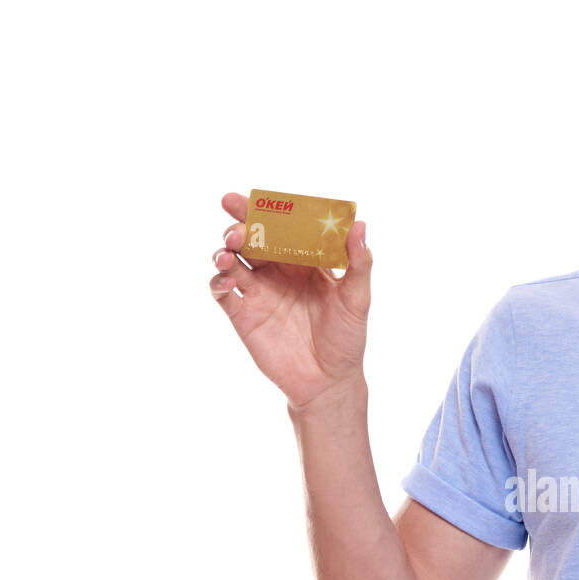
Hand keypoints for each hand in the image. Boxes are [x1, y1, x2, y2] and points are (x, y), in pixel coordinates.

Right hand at [208, 191, 372, 411]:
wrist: (328, 382)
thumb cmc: (346, 339)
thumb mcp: (357, 299)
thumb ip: (358, 263)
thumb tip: (359, 224)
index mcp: (304, 261)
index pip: (284, 227)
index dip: (270, 210)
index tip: (259, 197)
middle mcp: (278, 272)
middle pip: (253, 238)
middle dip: (241, 222)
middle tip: (235, 213)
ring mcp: (259, 292)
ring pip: (233, 260)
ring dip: (225, 249)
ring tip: (229, 249)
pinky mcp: (243, 315)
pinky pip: (222, 292)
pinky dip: (218, 280)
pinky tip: (226, 278)